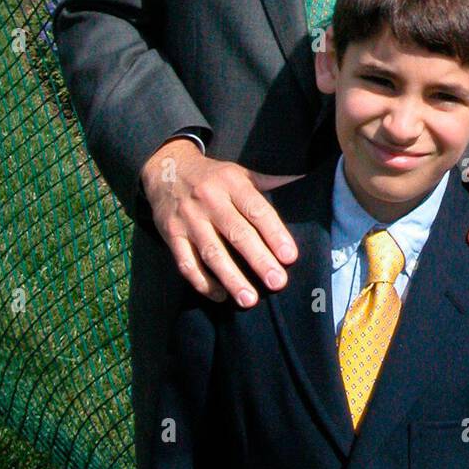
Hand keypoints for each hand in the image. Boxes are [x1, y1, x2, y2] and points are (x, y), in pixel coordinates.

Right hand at [140, 138, 301, 306]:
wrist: (166, 168)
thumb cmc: (213, 176)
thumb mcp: (240, 172)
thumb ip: (269, 182)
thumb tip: (302, 182)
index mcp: (231, 183)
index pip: (256, 210)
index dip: (274, 233)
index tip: (290, 256)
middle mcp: (209, 200)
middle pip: (237, 233)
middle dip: (258, 260)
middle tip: (277, 282)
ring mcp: (188, 219)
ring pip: (211, 252)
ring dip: (231, 278)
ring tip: (249, 299)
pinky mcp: (171, 235)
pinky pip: (186, 263)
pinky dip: (202, 282)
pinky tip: (220, 296)